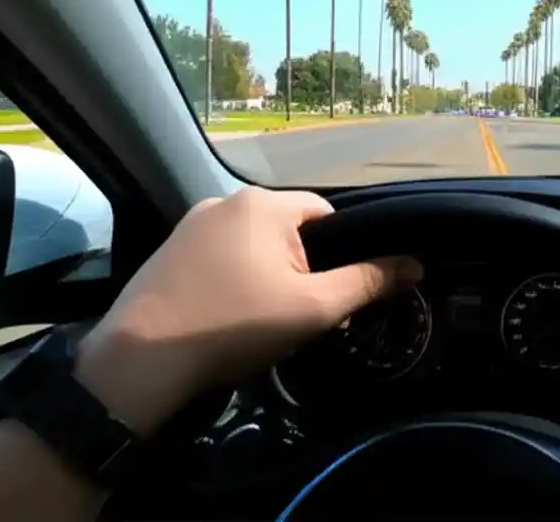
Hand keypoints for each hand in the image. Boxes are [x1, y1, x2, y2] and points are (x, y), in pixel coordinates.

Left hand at [73, 187, 422, 434]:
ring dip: (265, 275)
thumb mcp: (312, 309)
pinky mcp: (168, 250)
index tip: (330, 296)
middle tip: (297, 314)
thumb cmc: (234, 326)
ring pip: (252, 246)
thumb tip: (415, 264)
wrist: (143, 360)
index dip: (338, 256)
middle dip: (299, 268)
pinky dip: (232, 280)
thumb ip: (367, 283)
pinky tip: (226, 315)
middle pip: (288, 230)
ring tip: (260, 319)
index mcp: (264, 204)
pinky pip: (220, 257)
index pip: (326, 215)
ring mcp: (191, 223)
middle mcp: (226, 200)